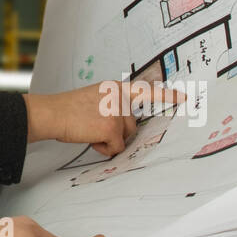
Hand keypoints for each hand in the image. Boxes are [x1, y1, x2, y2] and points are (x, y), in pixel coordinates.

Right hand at [24, 80, 186, 152]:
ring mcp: (117, 113)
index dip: (167, 96)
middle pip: (132, 126)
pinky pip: (116, 148)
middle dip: (117, 132)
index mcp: (115, 88)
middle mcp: (120, 98)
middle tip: (94, 127)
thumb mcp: (95, 97)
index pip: (146, 91)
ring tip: (89, 130)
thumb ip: (112, 104)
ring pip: (124, 138)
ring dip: (109, 141)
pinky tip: (90, 137)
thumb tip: (124, 126)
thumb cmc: (67, 108)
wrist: (52, 112)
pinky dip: (103, 149)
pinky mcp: (112, 129)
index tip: (184, 97)